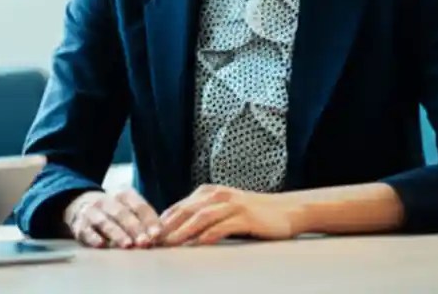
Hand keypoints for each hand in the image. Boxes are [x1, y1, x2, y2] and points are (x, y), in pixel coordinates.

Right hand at [63, 189, 161, 248]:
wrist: (79, 203)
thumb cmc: (114, 211)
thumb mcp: (129, 207)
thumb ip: (145, 219)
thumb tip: (161, 236)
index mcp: (122, 194)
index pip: (138, 205)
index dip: (149, 219)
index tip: (158, 234)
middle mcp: (105, 200)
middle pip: (121, 213)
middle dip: (134, 228)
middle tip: (145, 242)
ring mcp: (91, 212)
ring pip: (104, 221)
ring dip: (117, 233)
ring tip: (127, 245)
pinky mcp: (79, 225)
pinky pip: (85, 230)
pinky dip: (93, 237)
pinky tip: (101, 244)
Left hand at [158, 184, 298, 246]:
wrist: (287, 211)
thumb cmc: (252, 214)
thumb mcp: (224, 208)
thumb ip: (203, 214)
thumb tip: (176, 229)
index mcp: (208, 192)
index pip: (179, 207)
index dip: (163, 221)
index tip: (150, 235)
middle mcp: (218, 195)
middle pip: (186, 211)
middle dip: (167, 227)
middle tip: (154, 241)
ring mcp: (232, 205)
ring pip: (200, 218)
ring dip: (182, 231)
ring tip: (170, 244)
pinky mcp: (245, 217)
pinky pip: (222, 227)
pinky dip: (207, 235)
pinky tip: (197, 244)